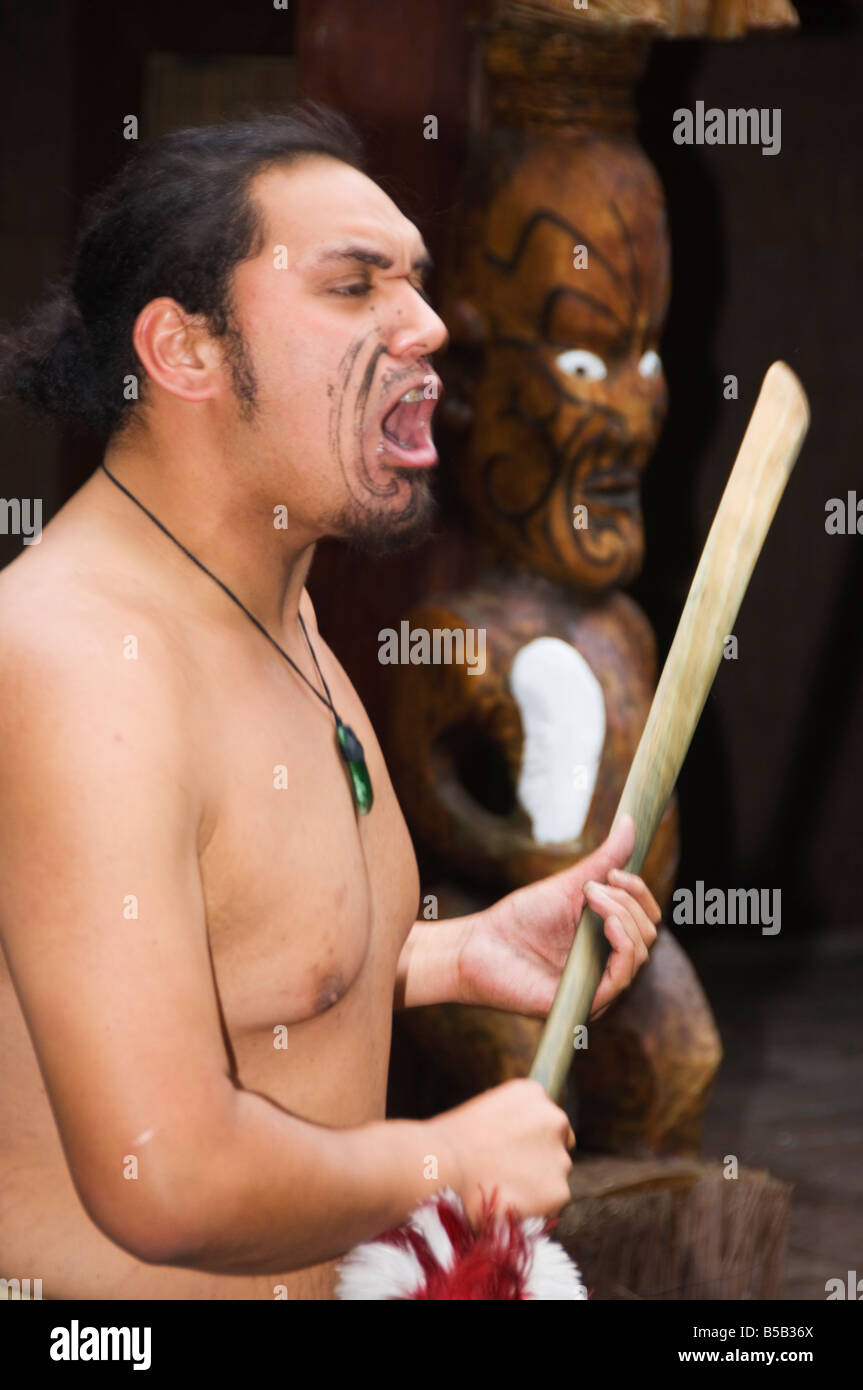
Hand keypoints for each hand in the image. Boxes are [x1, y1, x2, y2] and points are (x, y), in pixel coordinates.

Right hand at [431, 1078, 574, 1222]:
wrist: (443, 1165)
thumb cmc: (452, 1141)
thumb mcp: (486, 1111)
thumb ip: (513, 1121)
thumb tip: (519, 1141)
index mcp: (534, 1094)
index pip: (547, 1120)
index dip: (530, 1140)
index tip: (513, 1153)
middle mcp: (555, 1119)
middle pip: (557, 1147)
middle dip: (538, 1161)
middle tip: (507, 1175)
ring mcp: (559, 1156)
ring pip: (554, 1177)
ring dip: (536, 1186)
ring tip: (501, 1190)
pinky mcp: (559, 1190)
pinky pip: (550, 1204)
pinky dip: (533, 1208)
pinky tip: (507, 1203)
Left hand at [456, 814, 659, 1020]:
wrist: (479, 946)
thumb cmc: (521, 918)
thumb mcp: (570, 885)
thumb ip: (603, 860)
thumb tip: (630, 821)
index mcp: (607, 939)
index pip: (647, 918)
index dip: (640, 893)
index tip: (615, 872)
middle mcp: (608, 964)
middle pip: (647, 932)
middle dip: (627, 901)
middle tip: (592, 888)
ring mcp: (599, 985)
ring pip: (639, 952)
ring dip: (623, 916)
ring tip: (593, 899)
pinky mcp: (585, 1001)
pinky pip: (621, 977)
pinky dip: (622, 945)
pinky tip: (609, 924)